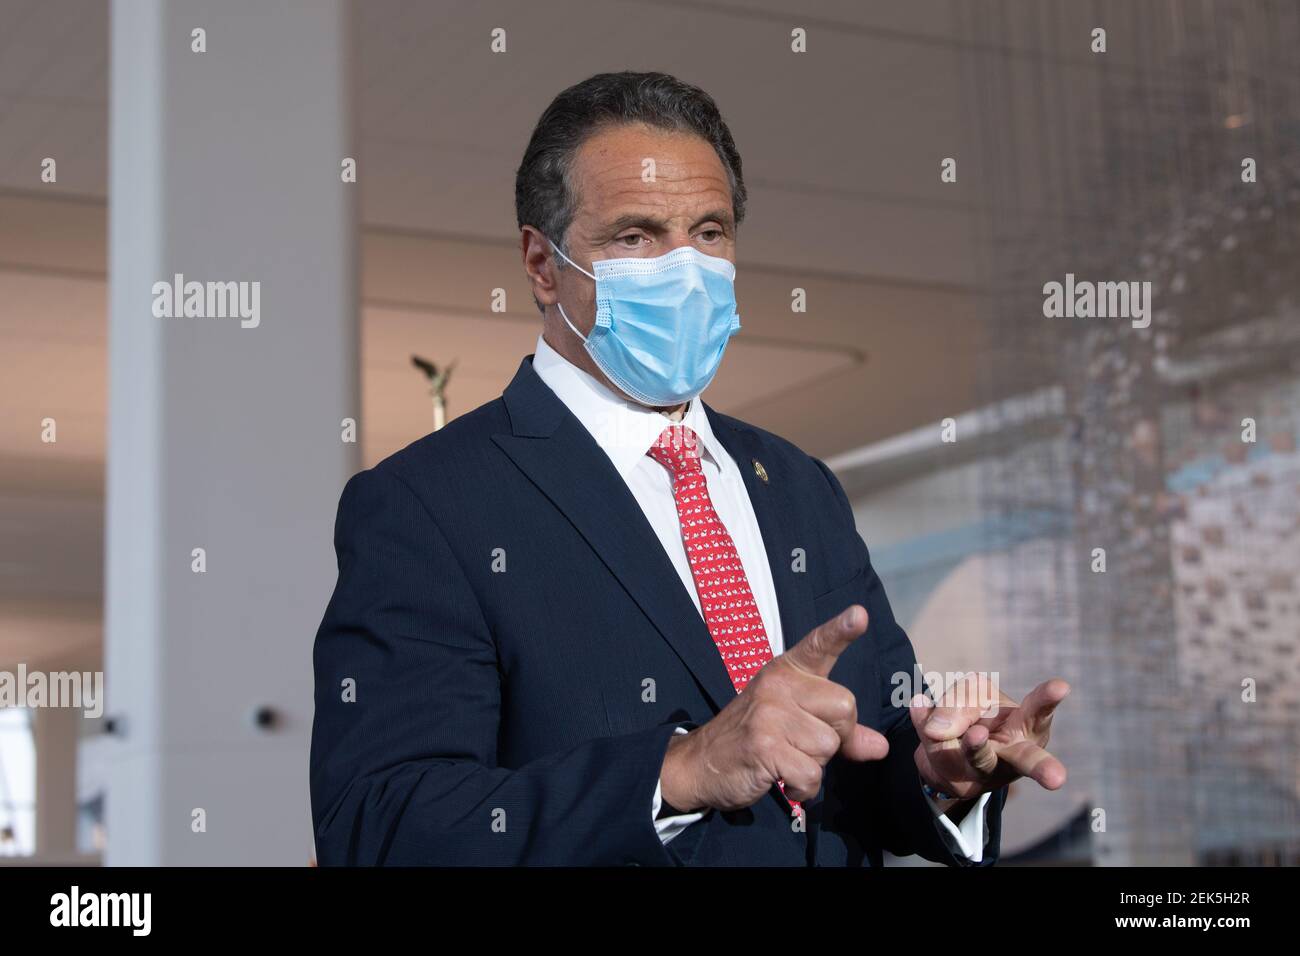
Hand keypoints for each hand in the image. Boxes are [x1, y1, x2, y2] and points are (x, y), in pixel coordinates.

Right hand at [660, 605, 888, 812]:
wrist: (701, 763)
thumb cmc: (754, 738)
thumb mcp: (794, 724)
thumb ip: (839, 731)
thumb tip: (880, 746)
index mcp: (787, 672)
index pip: (818, 645)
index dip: (841, 630)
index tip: (859, 615)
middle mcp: (778, 685)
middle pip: (845, 708)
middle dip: (835, 736)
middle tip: (801, 743)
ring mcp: (769, 714)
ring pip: (829, 746)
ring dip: (813, 764)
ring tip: (784, 759)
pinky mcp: (764, 746)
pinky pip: (811, 775)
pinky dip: (802, 788)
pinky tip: (782, 781)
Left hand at [910, 673, 1069, 805]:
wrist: (952, 753)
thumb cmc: (979, 715)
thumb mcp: (974, 695)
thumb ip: (960, 702)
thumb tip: (937, 729)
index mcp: (1028, 724)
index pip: (1039, 710)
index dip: (1048, 698)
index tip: (1062, 686)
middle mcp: (1013, 753)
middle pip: (1029, 760)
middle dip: (1043, 768)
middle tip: (1057, 779)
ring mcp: (985, 770)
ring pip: (980, 758)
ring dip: (975, 745)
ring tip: (975, 735)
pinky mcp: (957, 779)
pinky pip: (936, 747)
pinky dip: (922, 720)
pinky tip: (917, 703)